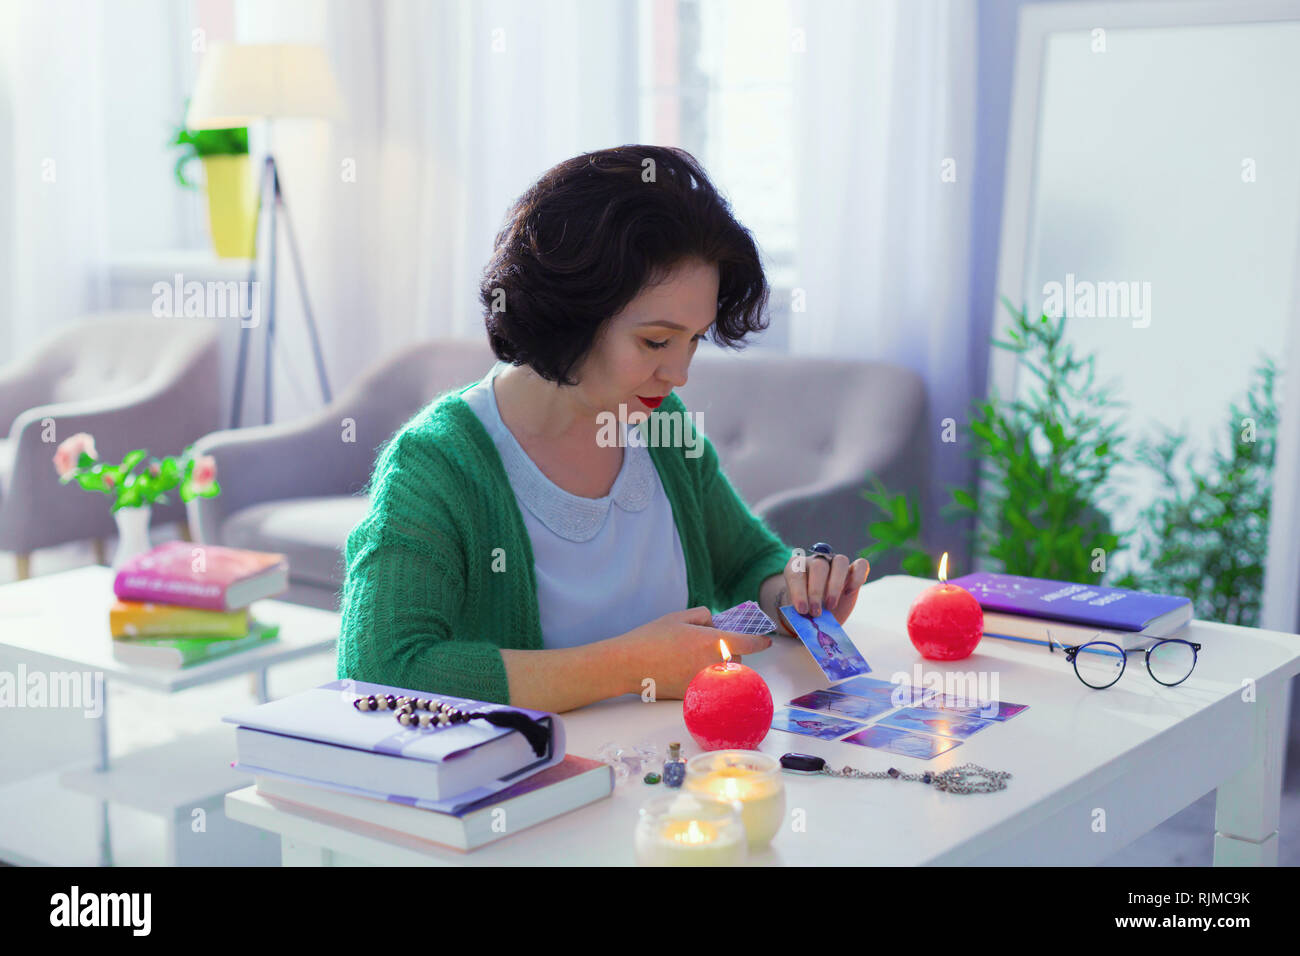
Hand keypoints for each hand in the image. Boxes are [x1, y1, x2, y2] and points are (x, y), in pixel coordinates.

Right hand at [614, 606, 772, 699]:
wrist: (629, 665)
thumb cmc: (652, 638)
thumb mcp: (679, 617)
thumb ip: (703, 616)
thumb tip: (715, 624)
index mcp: (713, 641)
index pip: (747, 642)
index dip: (759, 642)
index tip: (766, 642)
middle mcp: (714, 664)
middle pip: (737, 659)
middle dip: (730, 650)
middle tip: (707, 644)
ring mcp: (705, 682)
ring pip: (725, 674)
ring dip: (719, 665)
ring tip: (694, 657)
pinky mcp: (695, 695)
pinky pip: (710, 684)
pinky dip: (705, 677)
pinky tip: (685, 670)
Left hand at [777, 550, 869, 633]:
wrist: (818, 613)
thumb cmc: (805, 611)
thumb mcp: (799, 613)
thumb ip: (798, 615)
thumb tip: (802, 624)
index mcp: (796, 567)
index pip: (796, 573)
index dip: (798, 592)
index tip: (802, 610)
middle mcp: (817, 560)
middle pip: (819, 566)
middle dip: (816, 591)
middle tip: (816, 612)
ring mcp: (836, 563)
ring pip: (840, 561)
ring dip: (836, 584)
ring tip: (830, 605)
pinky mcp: (854, 570)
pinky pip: (861, 565)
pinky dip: (857, 577)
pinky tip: (849, 592)